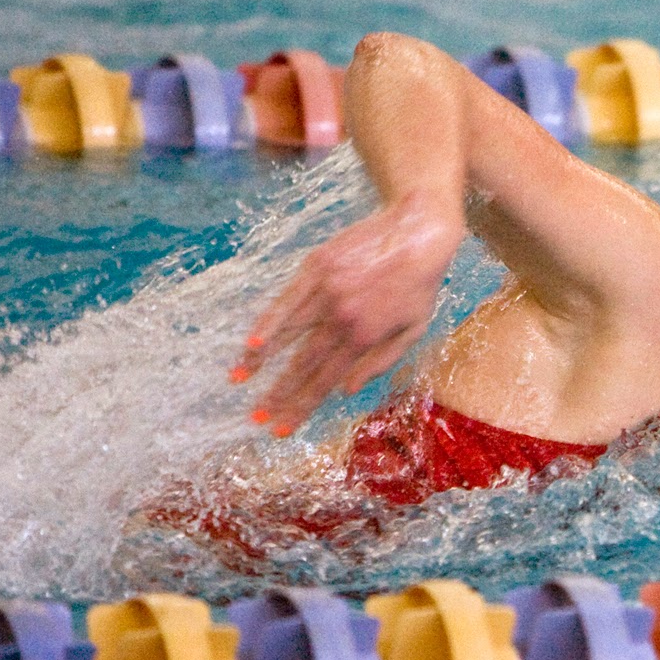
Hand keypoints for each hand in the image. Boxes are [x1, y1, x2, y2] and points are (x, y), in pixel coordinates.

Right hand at [231, 197, 463, 434]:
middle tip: (255, 416)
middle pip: (302, 365)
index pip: (325, 381)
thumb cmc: (421, 283)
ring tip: (238, 379)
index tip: (281, 428)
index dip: (301, 407)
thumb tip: (347, 390)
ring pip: (287, 333)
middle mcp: (342, 318)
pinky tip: (252, 342)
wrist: (418, 231)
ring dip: (260, 360)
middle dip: (277, 394)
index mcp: (365, 337)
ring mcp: (326, 291)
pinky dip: (268, 323)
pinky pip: (286, 300)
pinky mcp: (316, 267)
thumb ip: (381, 362)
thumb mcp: (414, 329)